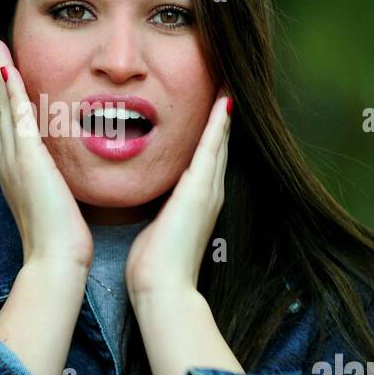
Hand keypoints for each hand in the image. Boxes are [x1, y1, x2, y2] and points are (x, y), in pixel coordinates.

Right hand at [0, 34, 93, 269]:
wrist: (56, 262)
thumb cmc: (63, 241)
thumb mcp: (59, 203)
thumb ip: (58, 185)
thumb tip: (65, 178)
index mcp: (17, 171)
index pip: (8, 123)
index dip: (2, 94)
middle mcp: (9, 161)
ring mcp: (14, 158)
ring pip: (2, 104)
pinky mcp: (26, 158)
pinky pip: (14, 113)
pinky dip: (8, 87)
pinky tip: (4, 63)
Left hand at [125, 92, 231, 303]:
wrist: (163, 289)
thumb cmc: (154, 266)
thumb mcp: (155, 227)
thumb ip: (156, 210)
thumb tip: (146, 200)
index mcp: (196, 202)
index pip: (205, 159)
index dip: (210, 133)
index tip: (210, 107)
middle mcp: (208, 194)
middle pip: (218, 146)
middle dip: (221, 118)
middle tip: (226, 85)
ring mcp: (207, 192)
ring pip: (218, 143)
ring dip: (223, 114)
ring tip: (228, 85)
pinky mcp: (199, 191)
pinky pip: (211, 150)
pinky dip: (217, 126)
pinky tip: (223, 103)